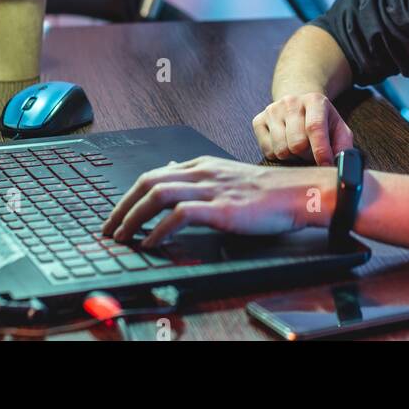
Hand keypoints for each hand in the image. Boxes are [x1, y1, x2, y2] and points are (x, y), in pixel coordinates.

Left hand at [101, 156, 335, 247]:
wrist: (298, 193)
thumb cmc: (268, 191)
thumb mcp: (227, 175)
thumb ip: (198, 175)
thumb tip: (171, 171)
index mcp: (202, 165)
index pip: (153, 175)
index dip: (129, 196)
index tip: (117, 215)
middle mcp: (202, 172)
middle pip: (147, 182)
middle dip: (122, 206)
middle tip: (109, 228)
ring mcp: (211, 189)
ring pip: (157, 195)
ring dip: (133, 217)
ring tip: (122, 237)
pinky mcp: (221, 208)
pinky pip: (180, 216)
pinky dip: (159, 230)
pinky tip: (151, 244)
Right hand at [252, 93, 353, 164]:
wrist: (297, 104)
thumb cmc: (321, 121)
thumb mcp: (338, 128)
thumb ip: (344, 146)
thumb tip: (342, 168)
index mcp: (314, 101)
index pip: (315, 128)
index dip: (320, 150)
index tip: (325, 165)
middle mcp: (291, 102)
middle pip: (296, 143)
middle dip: (307, 155)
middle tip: (311, 152)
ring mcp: (272, 110)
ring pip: (281, 150)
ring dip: (292, 156)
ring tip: (298, 147)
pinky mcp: (258, 120)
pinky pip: (268, 151)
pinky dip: (278, 154)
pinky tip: (285, 144)